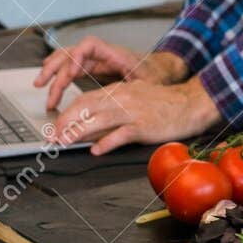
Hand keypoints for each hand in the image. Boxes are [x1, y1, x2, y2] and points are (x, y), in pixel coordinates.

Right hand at [34, 36, 186, 111]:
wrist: (161, 71)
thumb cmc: (156, 76)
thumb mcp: (148, 83)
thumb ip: (133, 91)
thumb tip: (117, 103)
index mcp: (116, 54)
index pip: (90, 45)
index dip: (77, 57)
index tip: (71, 74)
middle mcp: (103, 54)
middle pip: (72, 52)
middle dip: (56, 68)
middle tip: (44, 85)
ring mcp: (96, 59)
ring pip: (68, 59)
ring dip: (52, 71)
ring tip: (40, 85)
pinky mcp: (94, 67)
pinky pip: (72, 67)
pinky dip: (59, 74)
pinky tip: (49, 83)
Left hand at [50, 78, 219, 154]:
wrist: (190, 104)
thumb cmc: (165, 104)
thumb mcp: (136, 97)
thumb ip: (114, 108)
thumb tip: (93, 125)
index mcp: (119, 91)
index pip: (84, 99)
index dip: (66, 113)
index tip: (55, 126)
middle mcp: (122, 99)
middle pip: (85, 108)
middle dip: (64, 123)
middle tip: (52, 137)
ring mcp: (132, 112)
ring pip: (97, 120)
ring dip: (76, 132)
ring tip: (63, 143)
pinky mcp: (143, 126)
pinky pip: (120, 135)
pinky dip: (106, 143)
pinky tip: (96, 150)